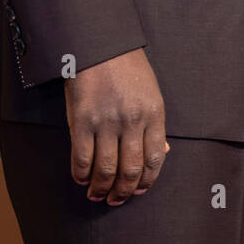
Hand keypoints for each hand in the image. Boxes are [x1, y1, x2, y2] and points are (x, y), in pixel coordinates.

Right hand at [64, 47, 168, 204]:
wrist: (98, 43)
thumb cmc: (126, 66)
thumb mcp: (151, 91)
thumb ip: (154, 124)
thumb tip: (162, 154)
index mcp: (154, 113)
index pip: (155, 159)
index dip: (147, 181)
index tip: (138, 191)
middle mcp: (132, 120)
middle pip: (131, 170)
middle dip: (123, 192)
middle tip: (116, 200)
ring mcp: (107, 122)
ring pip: (106, 170)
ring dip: (101, 189)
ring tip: (97, 195)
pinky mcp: (82, 120)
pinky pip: (82, 158)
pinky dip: (81, 175)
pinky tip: (81, 179)